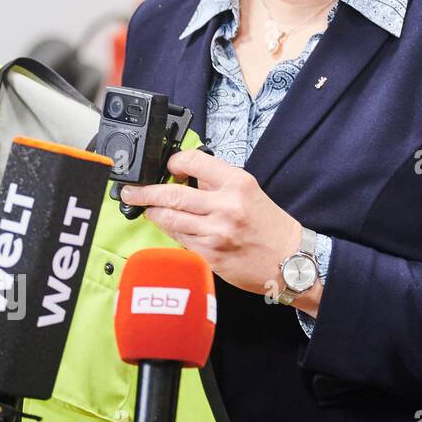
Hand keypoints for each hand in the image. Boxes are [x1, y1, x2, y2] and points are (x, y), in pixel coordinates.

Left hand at [118, 149, 301, 297]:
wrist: (289, 260)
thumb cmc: (271, 226)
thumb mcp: (250, 192)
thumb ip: (218, 184)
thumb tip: (187, 177)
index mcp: (238, 184)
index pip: (192, 161)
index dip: (173, 163)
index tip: (167, 167)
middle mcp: (226, 206)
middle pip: (171, 194)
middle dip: (144, 192)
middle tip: (132, 191)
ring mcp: (216, 232)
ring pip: (169, 219)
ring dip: (153, 213)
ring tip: (147, 209)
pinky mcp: (209, 254)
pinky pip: (179, 239)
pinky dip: (171, 231)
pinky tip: (170, 227)